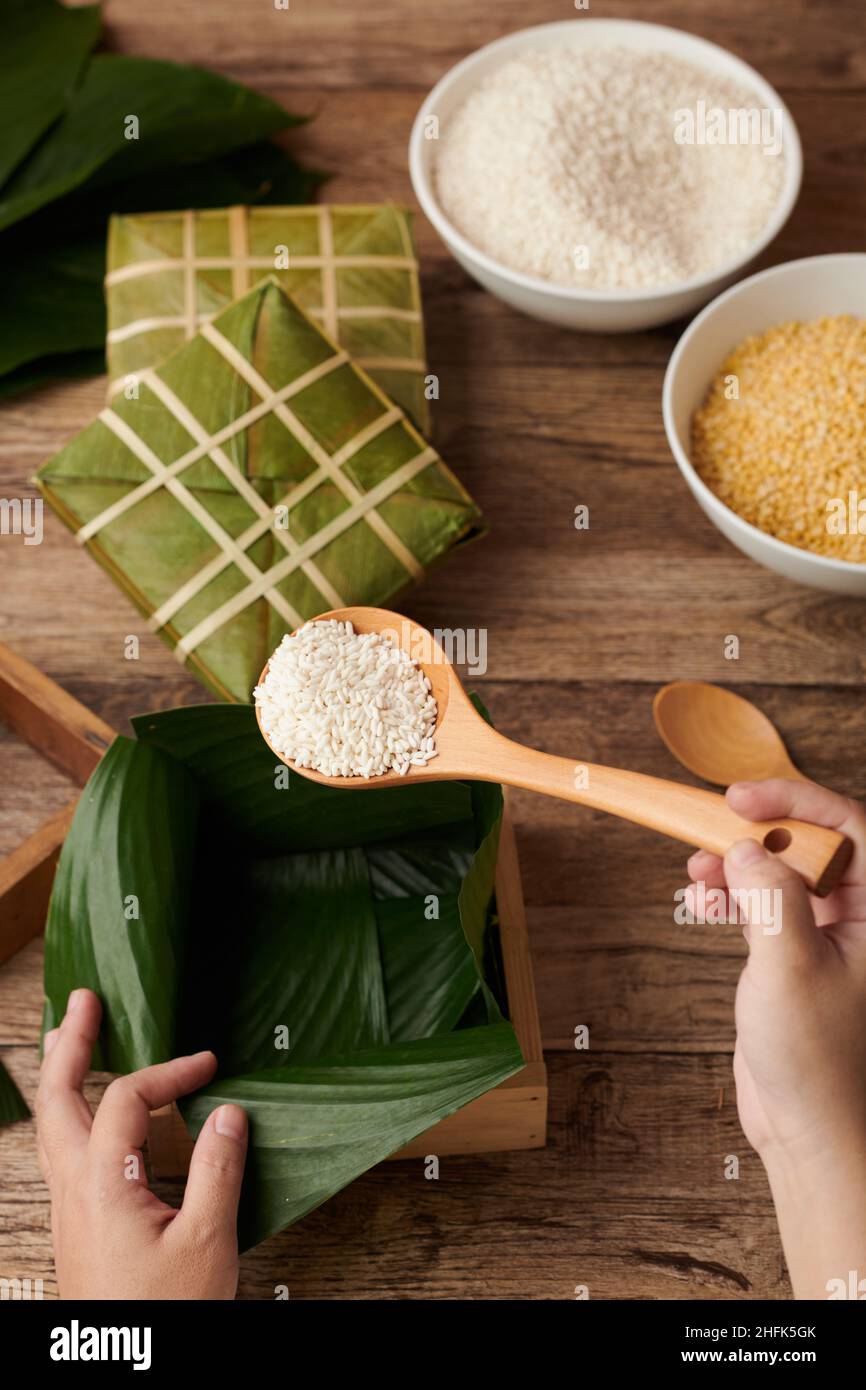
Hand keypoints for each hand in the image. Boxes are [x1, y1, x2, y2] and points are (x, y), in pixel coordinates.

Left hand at [36, 988, 247, 1299]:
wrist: (132, 1367)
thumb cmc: (166, 1315)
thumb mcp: (207, 1240)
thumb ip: (218, 1169)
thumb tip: (228, 1111)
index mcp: (102, 1186)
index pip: (127, 1099)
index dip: (169, 1071)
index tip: (209, 1065)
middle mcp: (73, 1191)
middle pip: (55, 1100)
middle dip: (69, 1045)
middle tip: (83, 1000)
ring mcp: (68, 1210)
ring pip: (48, 1127)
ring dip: (58, 1076)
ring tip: (70, 1040)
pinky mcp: (75, 1228)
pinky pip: (58, 1152)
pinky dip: (66, 1114)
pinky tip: (84, 1117)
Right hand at [686, 779, 865, 1297]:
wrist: (813, 1133)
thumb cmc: (819, 1063)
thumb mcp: (789, 967)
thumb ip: (770, 898)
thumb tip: (746, 847)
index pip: (852, 828)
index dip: (797, 800)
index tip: (741, 797)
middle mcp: (861, 920)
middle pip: (810, 846)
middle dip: (757, 835)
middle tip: (711, 832)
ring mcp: (828, 939)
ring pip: (780, 874)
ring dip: (735, 867)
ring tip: (695, 875)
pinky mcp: (796, 959)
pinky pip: (762, 907)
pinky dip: (730, 900)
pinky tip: (700, 906)